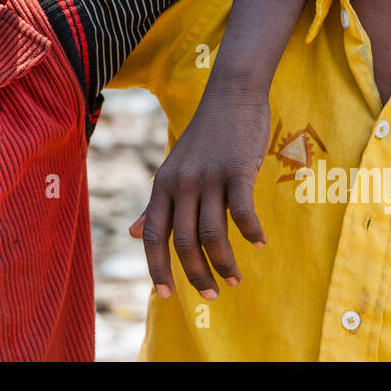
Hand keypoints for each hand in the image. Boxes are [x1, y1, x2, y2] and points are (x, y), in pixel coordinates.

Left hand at [129, 90, 269, 299]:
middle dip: (196, 275)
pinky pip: (242, 212)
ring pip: (212, 234)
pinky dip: (250, 233)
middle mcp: (181, 183)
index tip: (165, 296)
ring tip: (236, 280)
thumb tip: (131, 233)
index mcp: (163, 185)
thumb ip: (154, 204)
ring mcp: (209, 176)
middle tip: (212, 295)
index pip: (152, 235)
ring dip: (224, 263)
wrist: (231, 94)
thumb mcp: (173, 169)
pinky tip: (259, 245)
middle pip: (183, 242)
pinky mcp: (237, 170)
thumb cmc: (205, 137)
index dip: (156, 268)